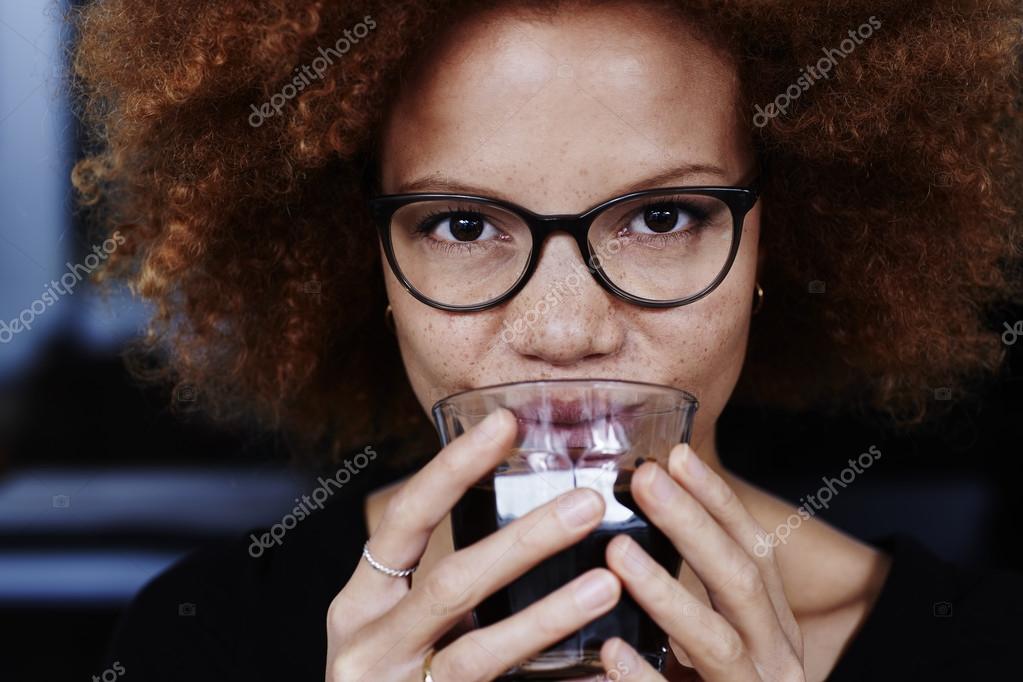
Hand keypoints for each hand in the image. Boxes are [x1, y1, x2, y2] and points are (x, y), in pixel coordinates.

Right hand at [325, 407, 621, 680]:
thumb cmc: (394, 681)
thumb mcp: (398, 628)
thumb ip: (443, 585)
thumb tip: (529, 518)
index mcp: (361, 603)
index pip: (405, 519)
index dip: (452, 469)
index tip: (504, 424)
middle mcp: (366, 647)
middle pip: (451, 582)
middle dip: (524, 540)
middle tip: (588, 502)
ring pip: (477, 654)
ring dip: (548, 616)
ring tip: (608, 581)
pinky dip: (551, 678)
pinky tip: (604, 674)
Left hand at [598, 444, 804, 680]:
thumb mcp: (717, 642)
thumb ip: (696, 593)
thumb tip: (645, 517)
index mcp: (775, 628)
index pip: (755, 550)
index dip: (719, 501)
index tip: (678, 455)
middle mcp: (776, 661)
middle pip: (741, 581)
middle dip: (693, 525)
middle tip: (641, 479)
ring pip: (718, 642)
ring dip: (667, 593)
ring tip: (615, 554)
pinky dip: (644, 679)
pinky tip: (610, 651)